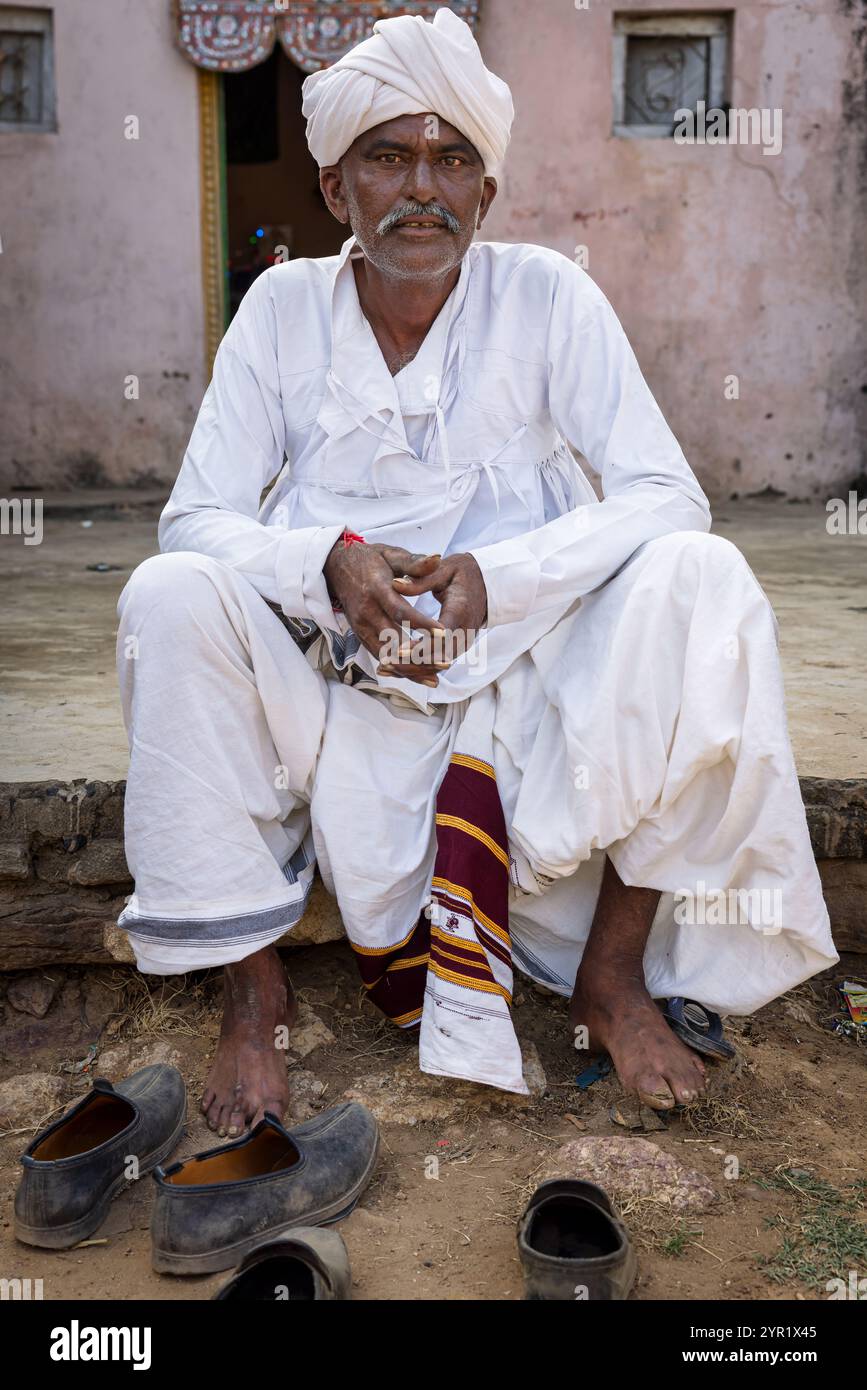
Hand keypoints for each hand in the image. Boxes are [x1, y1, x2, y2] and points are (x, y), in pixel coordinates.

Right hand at [323, 541, 446, 685]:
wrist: (336, 566)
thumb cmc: (369, 559)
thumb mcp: (391, 554)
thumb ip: (414, 562)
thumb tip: (437, 558)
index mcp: (377, 590)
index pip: (400, 611)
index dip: (422, 624)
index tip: (444, 633)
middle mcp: (367, 612)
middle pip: (393, 642)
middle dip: (420, 656)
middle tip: (446, 663)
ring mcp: (361, 627)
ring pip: (387, 656)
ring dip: (411, 669)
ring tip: (436, 676)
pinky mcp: (360, 636)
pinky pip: (381, 658)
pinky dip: (400, 669)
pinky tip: (420, 676)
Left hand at [385, 553, 487, 681]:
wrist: (489, 584)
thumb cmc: (464, 573)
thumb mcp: (443, 570)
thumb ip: (420, 579)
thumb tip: (395, 583)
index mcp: (461, 611)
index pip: (441, 635)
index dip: (421, 645)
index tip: (399, 651)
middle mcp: (464, 632)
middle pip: (438, 656)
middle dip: (412, 662)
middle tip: (385, 663)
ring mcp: (463, 642)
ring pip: (437, 664)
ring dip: (413, 668)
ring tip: (385, 667)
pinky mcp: (458, 647)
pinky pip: (438, 662)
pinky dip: (419, 666)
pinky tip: (397, 666)